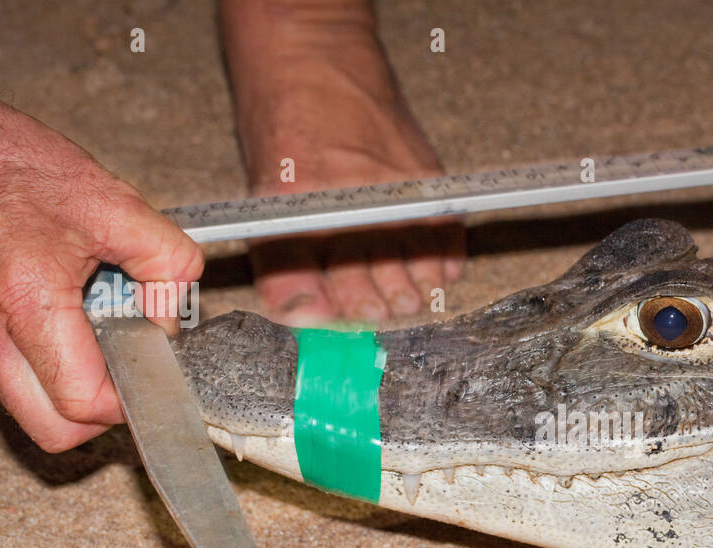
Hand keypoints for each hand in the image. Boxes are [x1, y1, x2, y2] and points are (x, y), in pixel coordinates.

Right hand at [0, 68, 203, 451]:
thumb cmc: (15, 166)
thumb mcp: (118, 205)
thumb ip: (168, 264)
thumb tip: (171, 318)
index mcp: (28, 303)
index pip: (83, 404)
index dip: (130, 403)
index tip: (154, 378)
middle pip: (51, 429)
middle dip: (99, 414)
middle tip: (128, 371)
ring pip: (28, 406)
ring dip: (70, 386)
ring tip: (93, 329)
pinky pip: (9, 374)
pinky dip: (44, 362)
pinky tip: (63, 315)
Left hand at [220, 0, 463, 324]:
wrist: (313, 66)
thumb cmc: (286, 139)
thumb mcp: (264, 204)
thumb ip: (281, 268)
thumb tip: (307, 317)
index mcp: (299, 223)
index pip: (319, 299)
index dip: (333, 317)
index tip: (343, 315)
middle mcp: (349, 212)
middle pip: (375, 294)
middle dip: (378, 305)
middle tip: (381, 302)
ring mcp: (393, 198)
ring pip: (415, 276)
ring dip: (412, 288)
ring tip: (407, 286)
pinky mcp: (427, 182)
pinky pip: (448, 245)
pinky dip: (443, 263)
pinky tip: (431, 263)